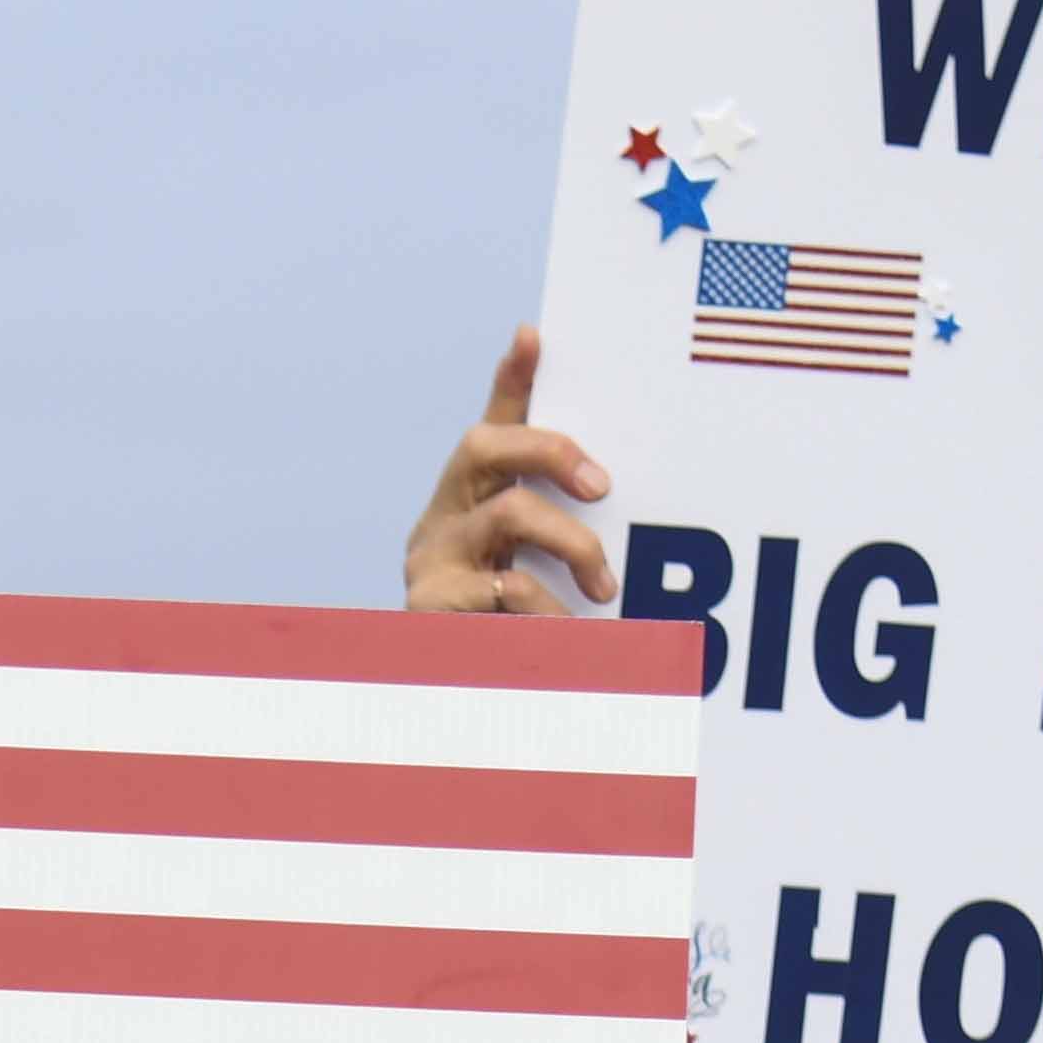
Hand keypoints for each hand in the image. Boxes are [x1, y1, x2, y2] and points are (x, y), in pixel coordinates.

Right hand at [399, 326, 612, 616]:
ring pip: (508, 514)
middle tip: (602, 487)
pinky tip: (575, 635)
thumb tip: (613, 496)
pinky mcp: (429, 608)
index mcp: (468, 502)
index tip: (535, 335)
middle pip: (484, 446)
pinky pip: (506, 590)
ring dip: (571, 542)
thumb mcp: (529, 577)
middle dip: (550, 451)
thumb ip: (560, 534)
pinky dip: (552, 611)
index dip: (510, 379)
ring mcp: (430, 561)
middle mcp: (441, 519)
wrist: (433, 708)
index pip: (491, 426)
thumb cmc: (498, 635)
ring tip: (607, 587)